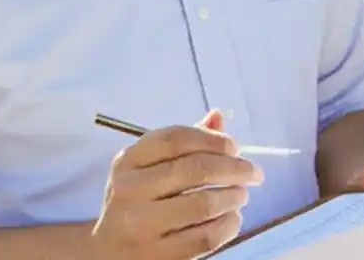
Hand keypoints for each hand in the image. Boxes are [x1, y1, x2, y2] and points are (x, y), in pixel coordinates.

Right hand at [91, 109, 264, 259]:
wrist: (109, 252)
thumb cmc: (136, 202)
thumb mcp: (147, 169)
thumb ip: (182, 143)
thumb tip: (219, 117)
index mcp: (127, 161)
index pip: (175, 138)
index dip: (212, 139)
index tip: (235, 147)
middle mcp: (131, 190)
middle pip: (194, 169)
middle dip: (234, 168)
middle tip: (254, 173)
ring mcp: (142, 224)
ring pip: (203, 204)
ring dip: (234, 196)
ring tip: (242, 195)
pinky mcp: (159, 254)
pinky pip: (206, 236)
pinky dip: (229, 225)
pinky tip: (232, 218)